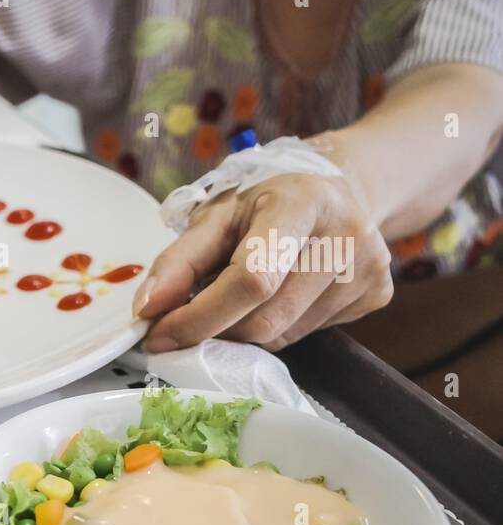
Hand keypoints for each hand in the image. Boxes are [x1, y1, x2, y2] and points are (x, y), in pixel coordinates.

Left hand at [135, 173, 392, 351]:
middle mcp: (347, 235)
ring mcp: (370, 268)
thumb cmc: (267, 201)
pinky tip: (278, 297)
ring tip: (237, 299)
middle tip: (187, 323)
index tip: (159, 334)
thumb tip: (145, 310)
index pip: (252, 278)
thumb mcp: (217, 216)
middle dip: (214, 331)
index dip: (199, 316)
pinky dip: (277, 329)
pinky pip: (307, 335)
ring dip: (243, 332)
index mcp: (302, 203)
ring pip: (283, 336)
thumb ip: (177, 261)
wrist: (339, 188)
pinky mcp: (379, 294)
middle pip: (266, 319)